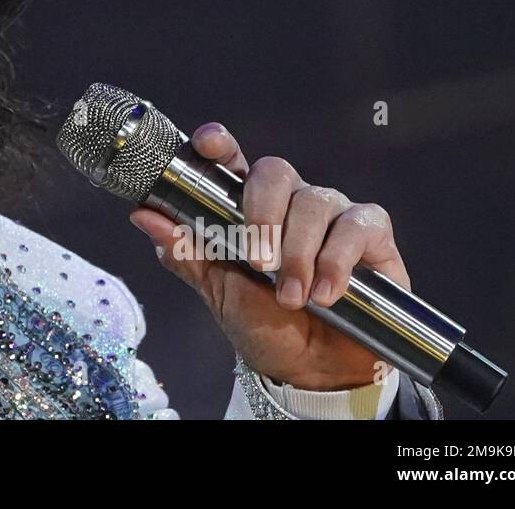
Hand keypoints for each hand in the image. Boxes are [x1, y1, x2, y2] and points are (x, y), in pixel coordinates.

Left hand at [129, 123, 408, 390]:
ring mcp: (332, 214)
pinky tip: (326, 292)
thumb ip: (185, 251)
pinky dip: (338, 260)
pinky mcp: (371, 234)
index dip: (220, 145)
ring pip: (314, 201)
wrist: (311, 371)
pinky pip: (358, 225)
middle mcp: (290, 201)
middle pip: (275, 171)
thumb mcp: (217, 290)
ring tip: (292, 296)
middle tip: (258, 262)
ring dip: (299, 253)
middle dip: (262, 214)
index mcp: (247, 206)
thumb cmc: (263, 323)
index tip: (208, 144)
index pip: (232, 161)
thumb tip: (143, 215)